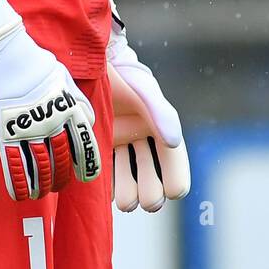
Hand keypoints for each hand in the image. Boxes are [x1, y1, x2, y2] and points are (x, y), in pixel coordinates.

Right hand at [0, 0, 101, 200]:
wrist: (4, 53)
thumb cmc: (34, 63)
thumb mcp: (65, 79)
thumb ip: (78, 101)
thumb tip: (88, 119)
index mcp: (69, 109)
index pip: (84, 144)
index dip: (87, 165)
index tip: (86, 176)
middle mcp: (52, 122)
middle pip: (62, 161)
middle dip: (62, 178)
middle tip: (59, 185)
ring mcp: (28, 129)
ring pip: (40, 168)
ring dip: (42, 185)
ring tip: (41, 193)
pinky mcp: (6, 132)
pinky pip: (14, 165)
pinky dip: (18, 183)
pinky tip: (19, 194)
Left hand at [107, 0, 190, 212]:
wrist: (91, 66)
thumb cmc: (124, 76)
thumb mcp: (144, 92)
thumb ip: (162, 114)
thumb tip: (175, 142)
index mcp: (159, 127)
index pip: (173, 160)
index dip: (176, 177)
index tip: (174, 191)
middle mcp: (141, 138)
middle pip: (151, 175)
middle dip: (152, 191)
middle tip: (149, 202)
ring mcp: (120, 143)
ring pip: (129, 178)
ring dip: (130, 192)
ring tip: (127, 202)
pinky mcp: (100, 144)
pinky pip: (107, 172)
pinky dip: (108, 187)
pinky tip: (108, 194)